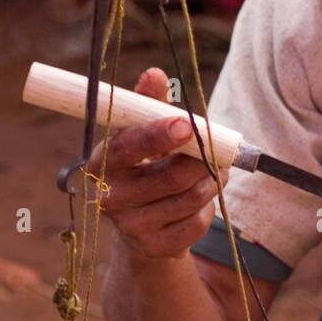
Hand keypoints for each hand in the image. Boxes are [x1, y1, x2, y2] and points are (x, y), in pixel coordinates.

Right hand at [87, 67, 228, 259]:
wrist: (142, 224)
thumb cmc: (145, 165)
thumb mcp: (144, 134)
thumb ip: (149, 104)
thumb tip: (154, 73)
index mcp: (101, 162)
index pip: (127, 147)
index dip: (157, 135)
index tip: (186, 124)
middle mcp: (108, 197)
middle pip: (169, 176)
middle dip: (202, 161)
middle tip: (220, 150)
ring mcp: (129, 226)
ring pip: (189, 199)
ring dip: (211, 181)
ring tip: (214, 171)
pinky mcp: (153, 247)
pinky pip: (196, 224)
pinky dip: (208, 208)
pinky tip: (202, 200)